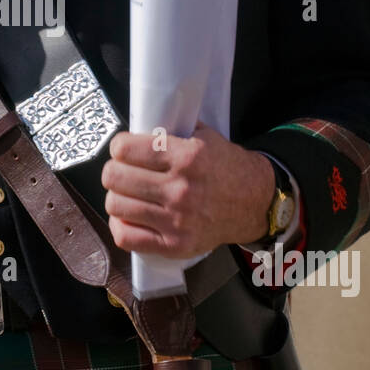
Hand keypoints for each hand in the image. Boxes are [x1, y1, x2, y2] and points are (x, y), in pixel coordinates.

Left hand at [101, 122, 276, 258]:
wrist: (255, 202)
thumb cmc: (226, 166)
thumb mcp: (205, 136)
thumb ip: (172, 129)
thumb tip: (137, 124)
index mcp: (187, 157)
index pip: (125, 149)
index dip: (119, 146)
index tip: (124, 149)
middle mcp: (180, 189)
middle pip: (114, 177)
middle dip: (114, 170)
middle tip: (123, 171)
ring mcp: (176, 221)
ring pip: (115, 206)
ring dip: (116, 197)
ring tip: (127, 193)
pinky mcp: (174, 245)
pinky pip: (126, 238)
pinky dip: (120, 226)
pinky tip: (129, 216)